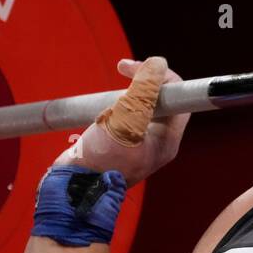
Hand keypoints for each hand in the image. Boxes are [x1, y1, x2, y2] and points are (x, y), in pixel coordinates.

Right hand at [53, 56, 189, 186]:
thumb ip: (145, 91)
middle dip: (143, 81)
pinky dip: (114, 107)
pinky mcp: (121, 144)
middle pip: (162, 99)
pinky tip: (100, 111)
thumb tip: (158, 63)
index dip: (162, 76)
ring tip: (107, 100)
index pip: (178, 97)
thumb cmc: (101, 160)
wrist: (73, 188)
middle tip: (122, 68)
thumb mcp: (126, 120)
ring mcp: (140, 144)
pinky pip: (125, 116)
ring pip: (142, 105)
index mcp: (167, 139)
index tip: (138, 68)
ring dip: (125, 94)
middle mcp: (158, 142)